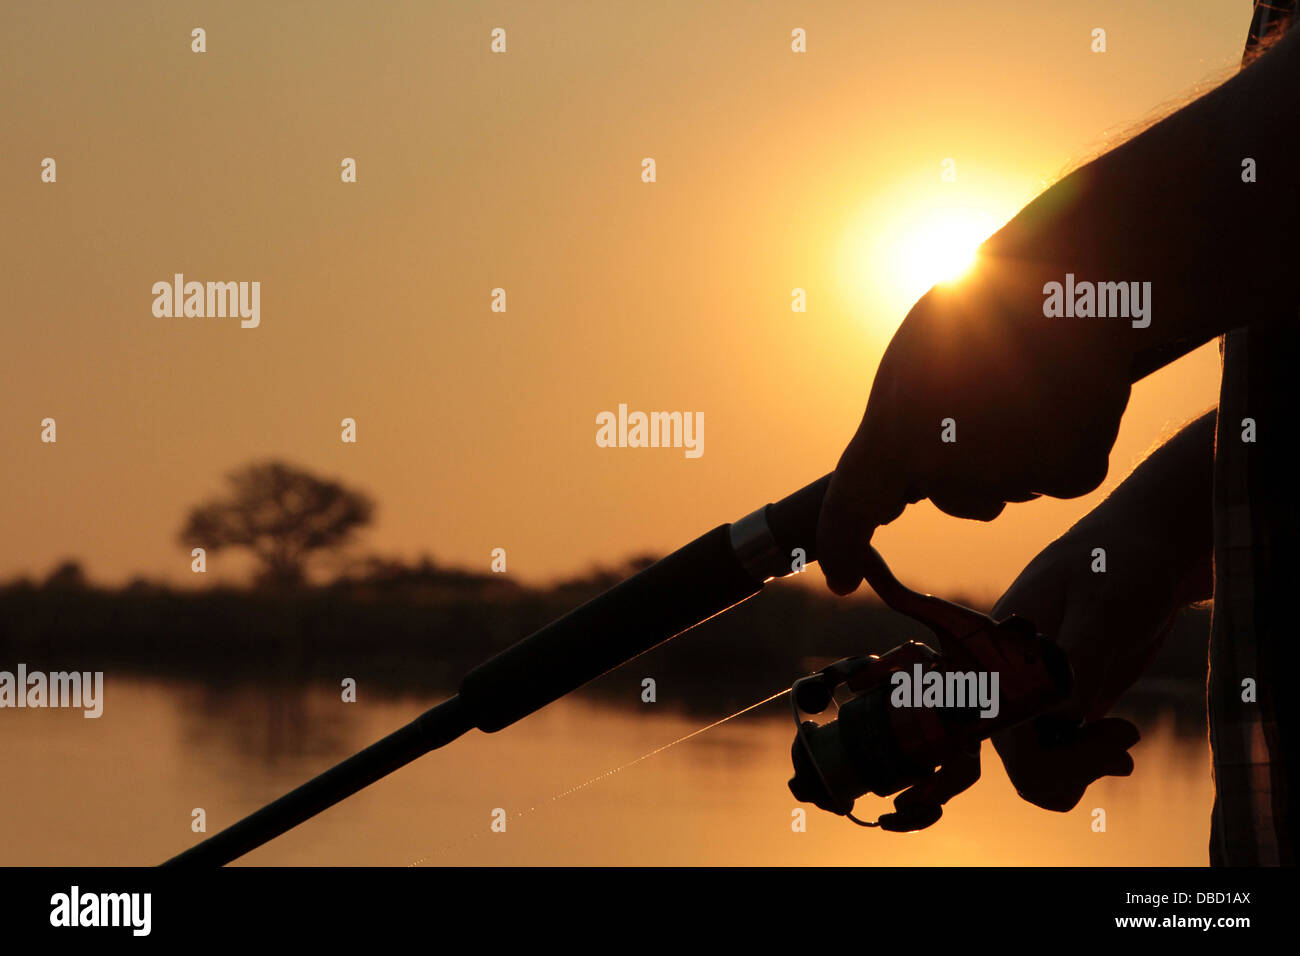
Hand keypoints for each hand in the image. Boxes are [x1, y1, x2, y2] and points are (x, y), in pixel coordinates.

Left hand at [817, 266, 1132, 595]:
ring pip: (1012, 488)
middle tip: (993, 398)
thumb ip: (896, 428)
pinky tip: (1071, 393)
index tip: (845, 578)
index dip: (844, 547)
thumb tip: (892, 498)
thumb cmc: (983, 302)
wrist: (1068, 270)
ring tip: (1033, 384)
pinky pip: (1064, 477)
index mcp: (892, 430)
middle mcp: (945, 465)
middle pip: (956, 499)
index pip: (852, 508)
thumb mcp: (914, 358)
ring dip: (1021, 454)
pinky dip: (1071, 445)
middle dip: (970, 466)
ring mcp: (1009, 472)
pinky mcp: (1068, 468)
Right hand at [988, 526, 1183, 810]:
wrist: (1140, 554)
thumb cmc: (1118, 566)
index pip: (1009, 736)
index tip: (1117, 733)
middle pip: (1022, 764)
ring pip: (1037, 770)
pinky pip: (1055, 759)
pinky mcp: (1055, 705)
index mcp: (995, 655)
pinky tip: (1117, 740)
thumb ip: (1079, 657)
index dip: (1059, 756)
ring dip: (1081, 769)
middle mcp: (1004, 682)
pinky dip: (1085, 764)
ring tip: (1123, 737)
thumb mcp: (1104, 605)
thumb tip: (1063, 716)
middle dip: (1075, 766)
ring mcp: (1029, 697)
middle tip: (1125, 736)